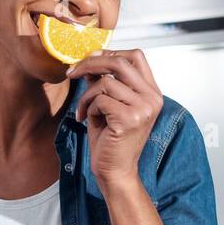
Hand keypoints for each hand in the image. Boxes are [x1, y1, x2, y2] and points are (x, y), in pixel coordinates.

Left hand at [68, 48, 162, 185]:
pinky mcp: (129, 119)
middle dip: (90, 63)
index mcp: (151, 93)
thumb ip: (104, 82)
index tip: (90, 60)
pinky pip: (100, 100)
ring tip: (85, 111)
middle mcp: (152, 98)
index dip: (110, 52)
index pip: (136, 56)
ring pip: (105, 82)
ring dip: (87, 96)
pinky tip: (89, 122)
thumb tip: (90, 60)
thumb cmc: (111, 140)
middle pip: (120, 62)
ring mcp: (143, 109)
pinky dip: (88, 108)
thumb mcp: (108, 105)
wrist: (115, 171)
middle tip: (72, 72)